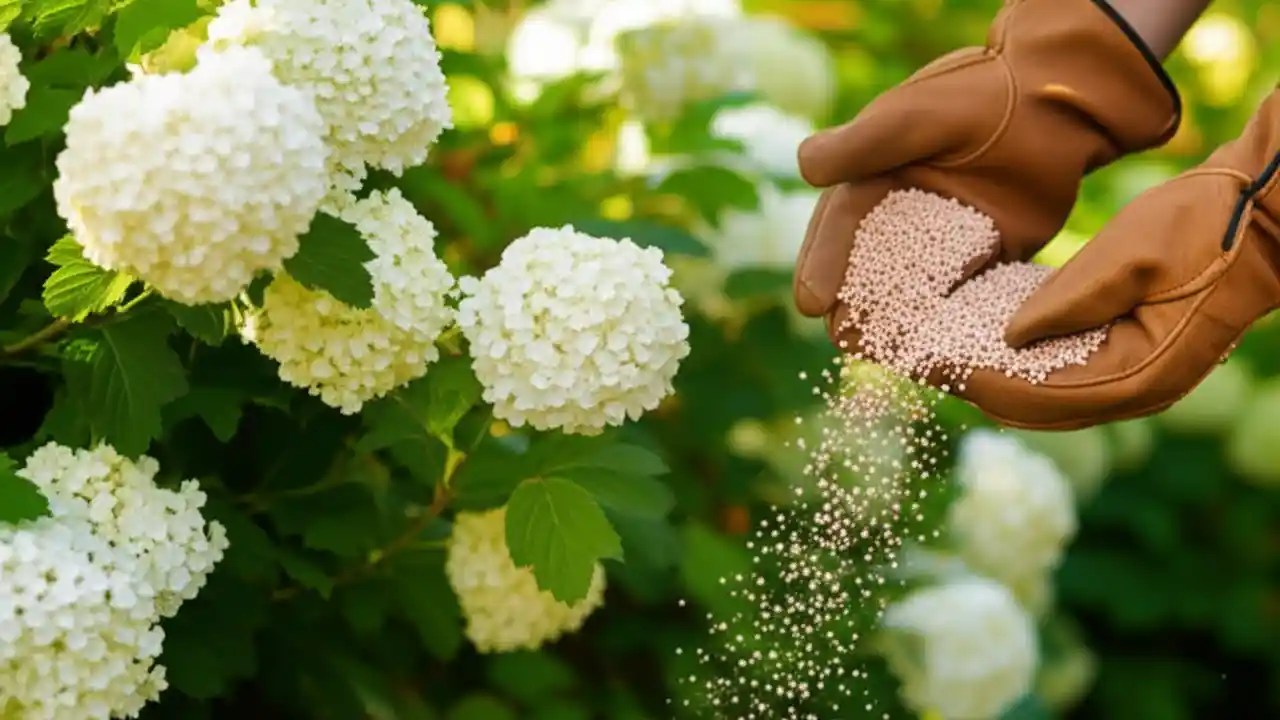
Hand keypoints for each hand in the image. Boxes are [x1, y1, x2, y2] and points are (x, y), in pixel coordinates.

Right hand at [794, 0, 1179, 319]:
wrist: (1055, 104)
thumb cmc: (977, 97)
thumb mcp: (916, 116)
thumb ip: (865, 142)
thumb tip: (803, 168)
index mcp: (870, 181)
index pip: (839, 227)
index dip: (822, 265)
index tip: (810, 302)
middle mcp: (897, 218)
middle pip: (863, 269)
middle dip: (850, 304)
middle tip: (845, 337)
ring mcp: (940, 244)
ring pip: (907, 293)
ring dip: (893, 321)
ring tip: (883, 353)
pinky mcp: (983, 262)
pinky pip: (961, 301)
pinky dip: (949, 324)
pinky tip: (942, 353)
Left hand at [948, 90, 1279, 429]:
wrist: (1263, 218)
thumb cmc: (1205, 227)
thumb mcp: (1132, 254)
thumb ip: (1070, 300)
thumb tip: (1008, 336)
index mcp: (1133, 378)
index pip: (1030, 395)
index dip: (971, 378)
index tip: (922, 359)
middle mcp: (1131, 393)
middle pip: (1029, 405)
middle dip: (973, 381)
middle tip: (916, 357)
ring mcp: (1133, 379)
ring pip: (1042, 394)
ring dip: (992, 375)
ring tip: (938, 349)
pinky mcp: (1129, 357)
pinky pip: (1061, 372)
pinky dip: (1021, 361)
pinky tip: (983, 335)